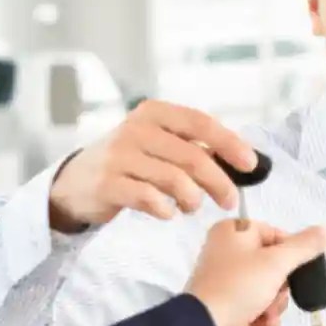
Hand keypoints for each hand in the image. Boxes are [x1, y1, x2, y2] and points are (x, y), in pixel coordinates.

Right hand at [48, 100, 257, 231]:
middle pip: (192, 156)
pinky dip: (166, 209)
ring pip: (174, 179)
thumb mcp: (156, 144)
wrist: (75, 182)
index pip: (200, 122)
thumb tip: (240, 162)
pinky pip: (149, 198)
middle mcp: (135, 129)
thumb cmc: (128, 163)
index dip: (229, 143)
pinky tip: (167, 212)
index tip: (250, 164)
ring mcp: (119, 156)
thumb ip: (191, 147)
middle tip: (230, 201)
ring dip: (193, 199)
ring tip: (192, 207)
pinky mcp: (108, 183)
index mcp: (153, 113)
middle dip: (219, 181)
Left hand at [186, 220, 325, 325]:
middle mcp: (229, 251)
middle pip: (275, 263)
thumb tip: (324, 230)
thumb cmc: (240, 284)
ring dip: (275, 302)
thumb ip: (303, 246)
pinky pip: (259, 304)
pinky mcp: (231, 303)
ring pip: (270, 287)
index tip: (297, 266)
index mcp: (233, 231)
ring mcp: (229, 279)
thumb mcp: (276, 261)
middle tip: (277, 291)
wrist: (207, 325)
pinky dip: (264, 314)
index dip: (290, 252)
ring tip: (265, 310)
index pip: (275, 234)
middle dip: (282, 284)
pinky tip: (261, 321)